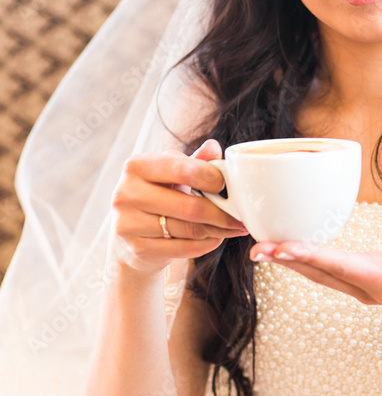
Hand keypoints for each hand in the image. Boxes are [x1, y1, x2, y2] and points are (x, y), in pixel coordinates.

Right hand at [112, 139, 248, 273]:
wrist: (127, 234)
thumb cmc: (156, 195)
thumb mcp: (170, 173)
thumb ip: (193, 161)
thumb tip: (214, 146)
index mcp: (136, 166)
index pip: (183, 169)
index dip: (211, 178)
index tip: (227, 185)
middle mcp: (127, 193)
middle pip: (190, 207)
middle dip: (222, 213)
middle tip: (241, 216)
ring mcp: (128, 223)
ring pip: (189, 230)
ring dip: (218, 230)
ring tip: (234, 227)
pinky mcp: (137, 249)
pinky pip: (184, 248)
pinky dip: (206, 244)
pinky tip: (215, 238)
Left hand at [248, 239, 381, 321]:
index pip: (337, 266)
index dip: (307, 255)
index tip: (280, 247)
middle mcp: (366, 288)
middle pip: (320, 273)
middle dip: (287, 261)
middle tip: (256, 249)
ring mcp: (363, 289)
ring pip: (320, 276)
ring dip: (291, 263)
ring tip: (263, 250)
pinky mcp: (363, 284)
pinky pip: (327, 273)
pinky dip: (306, 262)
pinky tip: (290, 253)